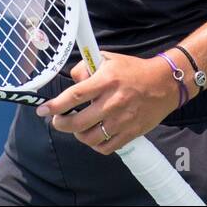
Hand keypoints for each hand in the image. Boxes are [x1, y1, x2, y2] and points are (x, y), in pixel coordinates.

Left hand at [36, 52, 178, 154]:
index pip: (74, 96)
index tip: (42, 110)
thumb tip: (73, 80)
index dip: (55, 105)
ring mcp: (122, 120)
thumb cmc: (133, 70)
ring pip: (90, 138)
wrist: (164, 84)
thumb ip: (86, 68)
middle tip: (57, 121)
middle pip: (78, 122)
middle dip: (61, 124)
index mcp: (106, 81)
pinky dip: (95, 145)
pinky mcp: (131, 133)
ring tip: (78, 127)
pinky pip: (106, 147)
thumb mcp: (108, 59)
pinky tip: (94, 136)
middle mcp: (113, 102)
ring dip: (78, 134)